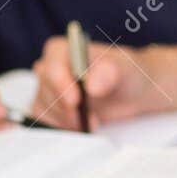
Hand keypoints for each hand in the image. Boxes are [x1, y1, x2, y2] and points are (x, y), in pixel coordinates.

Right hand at [31, 38, 167, 129]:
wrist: (132, 92)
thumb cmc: (127, 74)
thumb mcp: (125, 70)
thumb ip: (109, 73)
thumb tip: (91, 86)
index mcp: (64, 50)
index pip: (52, 65)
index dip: (60, 83)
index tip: (76, 100)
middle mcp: (50, 68)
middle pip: (45, 90)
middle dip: (67, 108)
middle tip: (93, 118)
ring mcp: (48, 90)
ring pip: (44, 109)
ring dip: (69, 120)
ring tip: (94, 121)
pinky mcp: (49, 109)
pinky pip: (46, 121)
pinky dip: (64, 127)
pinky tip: (83, 126)